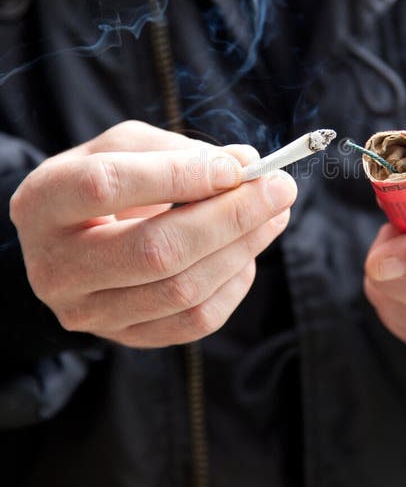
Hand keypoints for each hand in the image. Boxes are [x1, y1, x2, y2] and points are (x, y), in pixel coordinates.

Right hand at [9, 120, 296, 347]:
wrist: (72, 240)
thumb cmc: (102, 182)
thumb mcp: (125, 148)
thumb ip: (180, 151)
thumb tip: (244, 164)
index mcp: (44, 203)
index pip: (108, 186)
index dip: (179, 175)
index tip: (235, 167)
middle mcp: (57, 267)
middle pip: (156, 251)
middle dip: (231, 218)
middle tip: (279, 189)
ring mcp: (88, 313)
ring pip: (183, 291)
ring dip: (244, 249)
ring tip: (274, 215)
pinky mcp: (123, 338)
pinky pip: (194, 322)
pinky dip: (233, 284)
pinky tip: (246, 253)